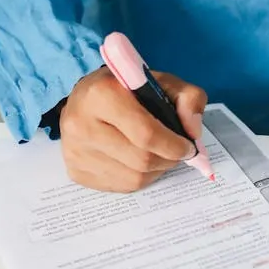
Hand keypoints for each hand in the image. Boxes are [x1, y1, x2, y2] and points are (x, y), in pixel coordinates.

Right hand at [60, 66, 206, 192]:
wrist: (85, 101)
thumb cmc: (126, 90)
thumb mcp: (162, 82)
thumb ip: (188, 98)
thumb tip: (193, 132)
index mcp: (102, 94)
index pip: (146, 133)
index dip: (174, 145)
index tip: (188, 147)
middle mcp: (81, 124)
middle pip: (141, 160)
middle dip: (168, 159)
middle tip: (176, 152)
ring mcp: (75, 151)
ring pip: (134, 178)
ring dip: (155, 170)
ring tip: (157, 154)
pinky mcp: (76, 171)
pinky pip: (120, 186)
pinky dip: (139, 177)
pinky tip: (137, 161)